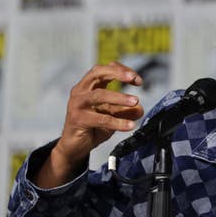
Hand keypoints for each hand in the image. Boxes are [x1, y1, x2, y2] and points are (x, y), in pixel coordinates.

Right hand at [36, 62, 144, 187]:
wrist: (75, 147)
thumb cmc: (92, 128)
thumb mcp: (113, 117)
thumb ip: (125, 112)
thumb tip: (140, 109)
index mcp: (89, 86)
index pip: (104, 69)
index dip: (121, 70)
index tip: (137, 79)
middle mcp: (81, 91)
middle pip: (98, 73)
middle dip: (118, 73)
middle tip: (134, 78)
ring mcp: (77, 104)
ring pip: (99, 95)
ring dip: (119, 97)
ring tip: (135, 101)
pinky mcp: (77, 119)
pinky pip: (101, 118)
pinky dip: (117, 122)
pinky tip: (129, 125)